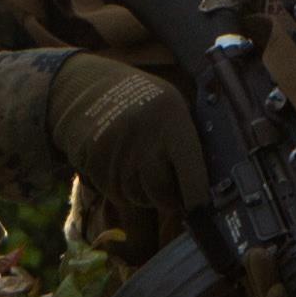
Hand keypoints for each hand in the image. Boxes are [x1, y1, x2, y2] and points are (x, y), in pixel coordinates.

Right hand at [49, 55, 204, 217]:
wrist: (88, 87)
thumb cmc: (142, 101)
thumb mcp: (172, 107)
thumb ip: (188, 141)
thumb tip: (207, 185)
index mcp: (173, 122)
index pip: (192, 173)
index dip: (197, 197)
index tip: (200, 209)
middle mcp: (144, 139)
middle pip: (160, 192)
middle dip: (167, 199)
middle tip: (171, 194)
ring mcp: (117, 152)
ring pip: (136, 197)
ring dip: (142, 193)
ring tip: (141, 170)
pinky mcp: (94, 162)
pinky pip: (113, 192)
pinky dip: (119, 187)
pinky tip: (120, 165)